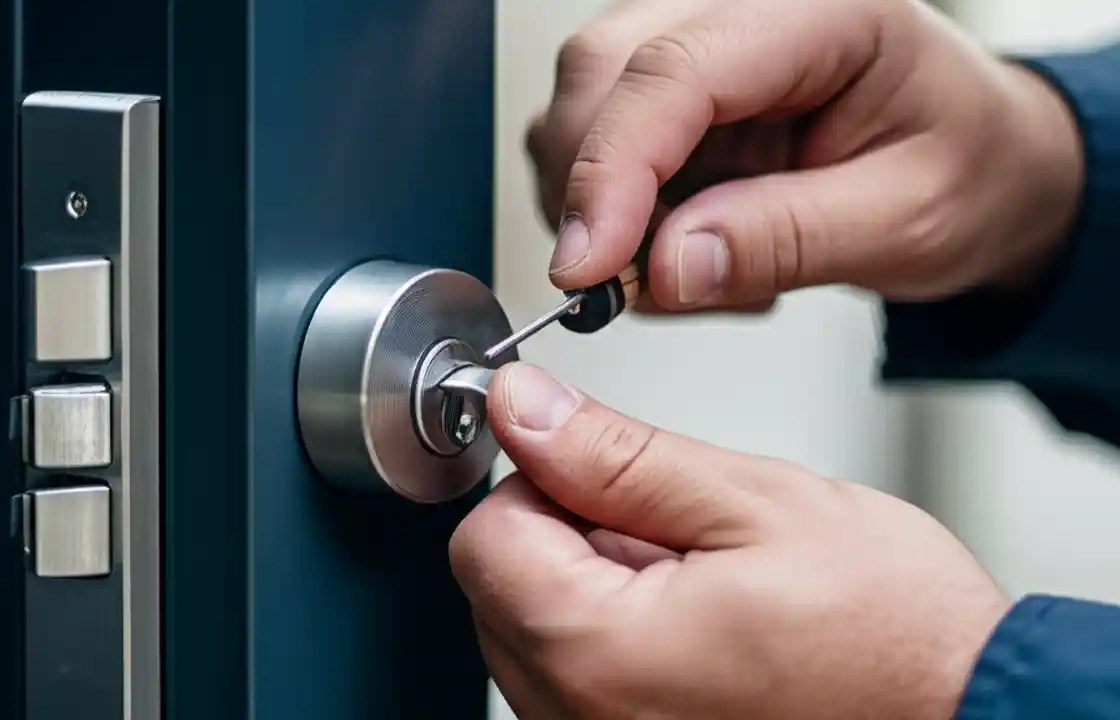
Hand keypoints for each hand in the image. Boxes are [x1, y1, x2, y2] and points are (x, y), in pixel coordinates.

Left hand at [450, 363, 1010, 718]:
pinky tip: (691, 619)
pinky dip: (612, 633)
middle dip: (564, 530)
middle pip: (498, 587)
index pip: (484, 538)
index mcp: (600, 657)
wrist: (971, 718)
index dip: (539, 478)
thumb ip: (616, 455)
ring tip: (695, 575)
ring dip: (590, 582)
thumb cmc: (893, 636)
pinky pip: (573, 680)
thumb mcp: (754, 504)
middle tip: (665, 520)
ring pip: (533, 630)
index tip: (596, 461)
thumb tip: (525, 407)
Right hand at [526, 0, 1083, 309]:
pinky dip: (618, 219)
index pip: (674, 71)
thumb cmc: (963, 168)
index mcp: (818, 10)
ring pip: (578, 113)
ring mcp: (694, 43)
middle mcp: (741, 7)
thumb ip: (787, 240)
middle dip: (595, 194)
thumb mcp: (907, 221)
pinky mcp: (667, 92)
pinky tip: (693, 242)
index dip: (613, 171)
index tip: (587, 267)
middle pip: (599, 73)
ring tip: (707, 263)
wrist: (975, 163)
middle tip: (642, 286)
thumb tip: (668, 267)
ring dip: (608, 214)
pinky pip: (594, 151)